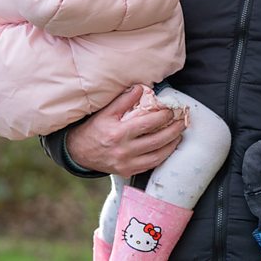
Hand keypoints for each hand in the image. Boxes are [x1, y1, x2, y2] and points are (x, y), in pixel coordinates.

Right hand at [65, 85, 185, 178]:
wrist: (79, 152)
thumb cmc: (93, 129)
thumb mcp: (105, 112)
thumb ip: (124, 100)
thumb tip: (142, 88)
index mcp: (118, 133)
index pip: (148, 124)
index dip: (163, 116)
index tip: (171, 110)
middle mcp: (124, 151)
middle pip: (156, 141)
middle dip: (173, 130)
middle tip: (182, 122)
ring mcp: (126, 164)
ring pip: (157, 156)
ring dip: (171, 145)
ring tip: (179, 134)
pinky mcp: (127, 172)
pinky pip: (150, 165)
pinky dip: (162, 156)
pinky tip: (168, 147)